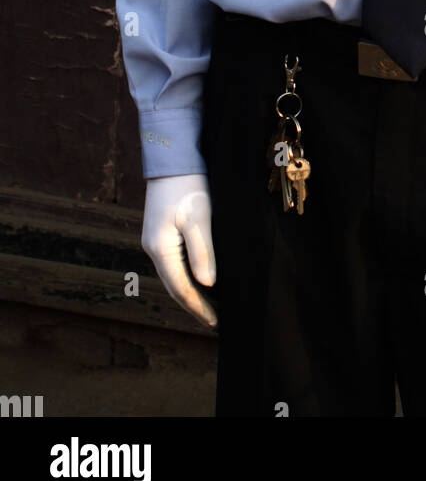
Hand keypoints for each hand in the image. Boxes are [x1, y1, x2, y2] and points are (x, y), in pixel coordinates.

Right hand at [141, 174, 217, 329]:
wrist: (172, 156)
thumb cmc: (188, 184)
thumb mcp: (199, 216)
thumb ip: (202, 251)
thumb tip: (208, 284)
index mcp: (160, 248)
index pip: (180, 289)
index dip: (198, 308)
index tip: (216, 324)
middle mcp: (153, 247)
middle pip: (175, 285)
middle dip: (195, 305)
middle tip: (217, 321)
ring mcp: (155, 239)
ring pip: (174, 274)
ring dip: (192, 291)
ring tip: (213, 306)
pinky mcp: (162, 231)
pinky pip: (175, 262)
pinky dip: (189, 275)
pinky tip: (202, 278)